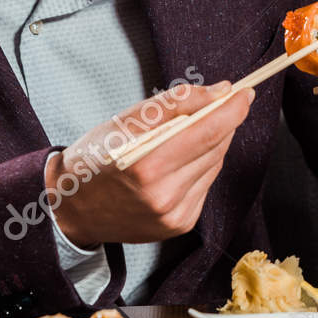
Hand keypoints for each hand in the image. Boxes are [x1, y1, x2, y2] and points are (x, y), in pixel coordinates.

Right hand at [46, 82, 254, 247]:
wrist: (73, 208)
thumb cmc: (96, 157)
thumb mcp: (126, 119)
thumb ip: (176, 101)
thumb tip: (220, 92)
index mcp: (146, 165)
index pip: (208, 131)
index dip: (232, 109)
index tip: (244, 93)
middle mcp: (164, 196)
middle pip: (216, 147)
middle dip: (222, 122)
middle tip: (220, 103)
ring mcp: (174, 215)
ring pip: (214, 164)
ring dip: (211, 144)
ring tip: (187, 134)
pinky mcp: (180, 225)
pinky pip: (205, 184)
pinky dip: (200, 167)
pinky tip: (179, 161)